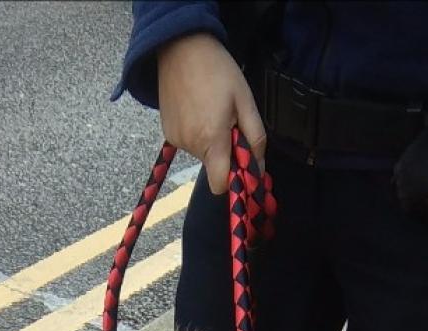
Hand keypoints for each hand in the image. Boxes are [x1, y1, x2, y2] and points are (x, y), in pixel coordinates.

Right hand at [158, 33, 265, 193]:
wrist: (180, 48)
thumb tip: (259, 169)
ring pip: (202, 155)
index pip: (220, 185)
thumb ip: (255, 138)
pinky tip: (198, 110)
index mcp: (212, 139)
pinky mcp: (168, 134)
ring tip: (211, 111)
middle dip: (225, 152)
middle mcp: (191, 145)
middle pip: (214, 167)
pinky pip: (190, 144)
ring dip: (211, 141)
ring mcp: (177, 140)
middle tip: (229, 122)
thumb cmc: (218, 71)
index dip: (233, 181)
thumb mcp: (245, 101)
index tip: (242, 166)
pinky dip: (197, 134)